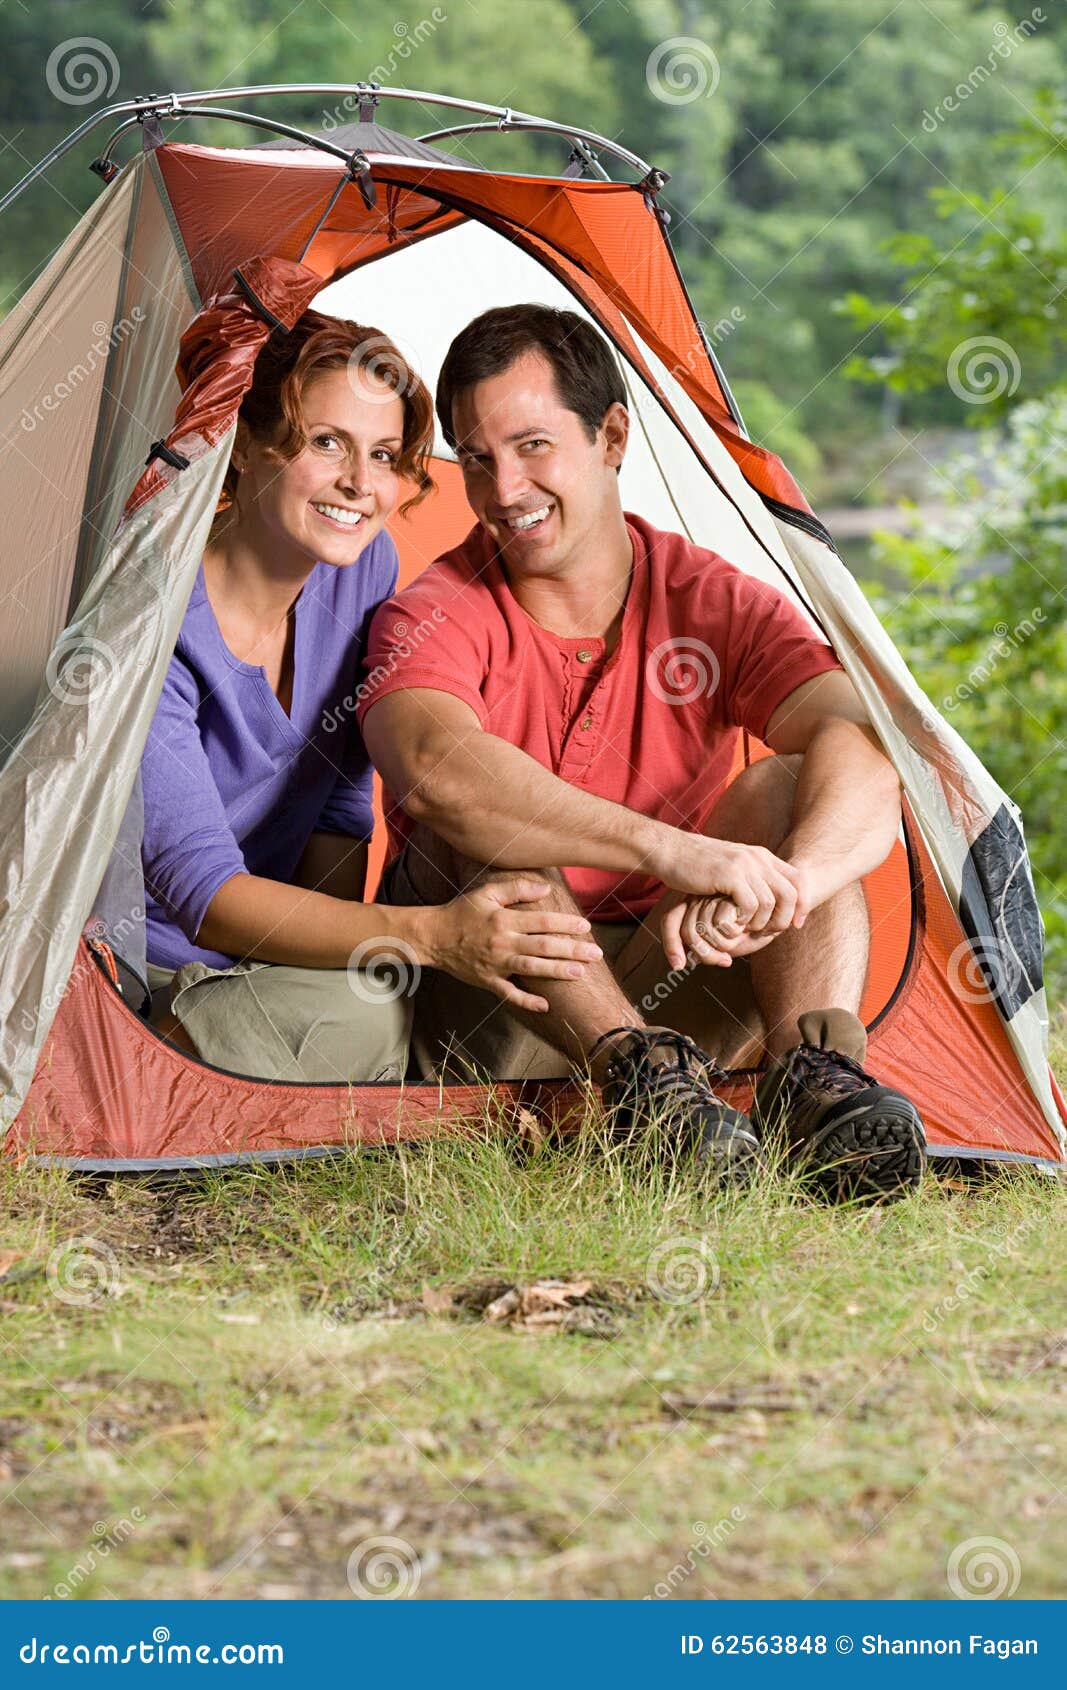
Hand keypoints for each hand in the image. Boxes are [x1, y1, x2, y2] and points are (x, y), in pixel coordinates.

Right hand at [425, 877, 602, 1012]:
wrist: (433, 936)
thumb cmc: (462, 912)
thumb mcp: (486, 892)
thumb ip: (516, 888)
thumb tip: (545, 888)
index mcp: (504, 920)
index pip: (541, 922)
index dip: (565, 924)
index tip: (586, 926)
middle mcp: (502, 943)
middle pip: (542, 947)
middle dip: (571, 950)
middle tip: (595, 953)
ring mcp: (495, 964)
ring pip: (531, 969)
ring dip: (556, 972)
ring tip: (579, 973)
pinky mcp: (487, 981)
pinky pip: (508, 994)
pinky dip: (526, 1002)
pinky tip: (546, 1006)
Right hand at [652, 832, 809, 944]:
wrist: (671, 850)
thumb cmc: (698, 865)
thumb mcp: (732, 866)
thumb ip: (752, 877)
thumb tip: (771, 897)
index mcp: (762, 856)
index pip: (799, 880)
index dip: (802, 905)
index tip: (795, 924)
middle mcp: (758, 858)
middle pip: (791, 894)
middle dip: (785, 920)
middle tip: (770, 934)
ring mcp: (745, 865)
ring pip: (771, 903)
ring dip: (761, 923)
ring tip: (747, 929)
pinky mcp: (729, 875)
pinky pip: (751, 904)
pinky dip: (745, 919)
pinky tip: (733, 922)